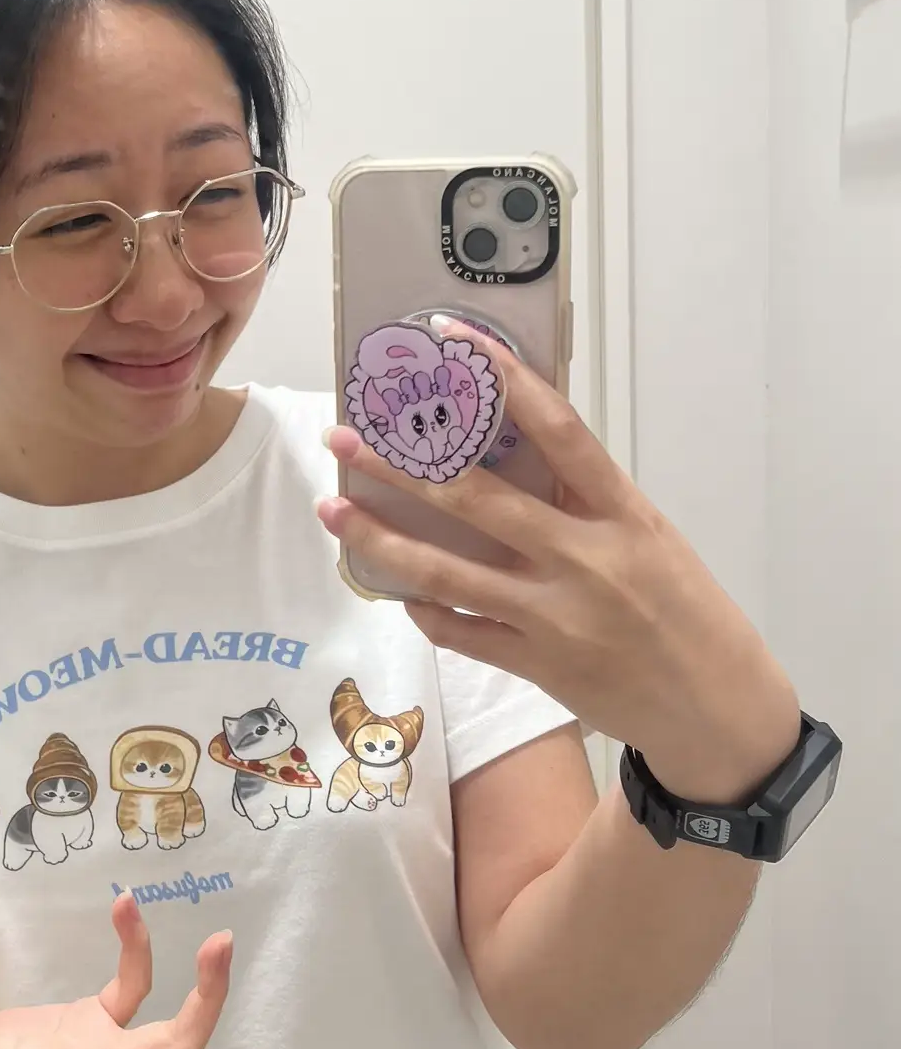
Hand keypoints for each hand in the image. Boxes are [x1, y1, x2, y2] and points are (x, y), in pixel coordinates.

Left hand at [317, 317, 801, 803]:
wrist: (716, 709)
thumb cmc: (687, 611)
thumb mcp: (651, 537)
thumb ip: (587, 499)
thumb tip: (513, 450)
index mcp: (623, 513)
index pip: (558, 428)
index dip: (503, 376)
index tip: (452, 339)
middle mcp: (584, 559)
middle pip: (474, 499)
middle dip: (398, 463)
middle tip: (343, 435)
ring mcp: (553, 616)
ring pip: (445, 572)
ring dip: (379, 538)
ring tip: (332, 510)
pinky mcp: (534, 666)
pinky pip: (458, 632)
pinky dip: (422, 607)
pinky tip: (395, 587)